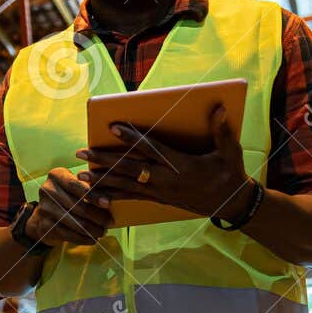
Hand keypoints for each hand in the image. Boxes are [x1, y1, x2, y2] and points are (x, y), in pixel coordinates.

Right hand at [27, 168, 113, 245]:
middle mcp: (47, 190)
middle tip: (110, 222)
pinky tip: (93, 239)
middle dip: (98, 216)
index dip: (93, 195)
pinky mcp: (45, 226)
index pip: (76, 185)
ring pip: (76, 223)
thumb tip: (112, 197)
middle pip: (78, 206)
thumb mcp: (74, 185)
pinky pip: (70, 235)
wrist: (44, 215)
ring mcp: (44, 209)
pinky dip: (84, 238)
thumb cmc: (67, 196)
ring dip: (93, 229)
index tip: (107, 203)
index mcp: (56, 175)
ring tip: (103, 231)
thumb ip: (89, 186)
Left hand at [77, 105, 253, 220]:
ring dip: (102, 180)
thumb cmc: (229, 173)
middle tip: (82, 152)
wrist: (231, 203)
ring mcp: (161, 192)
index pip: (152, 149)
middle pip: (130, 168)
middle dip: (105, 160)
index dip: (132, 138)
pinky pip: (131, 199)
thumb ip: (221, 131)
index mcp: (182, 165)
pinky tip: (94, 197)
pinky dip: (112, 197)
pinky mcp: (158, 200)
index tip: (114, 127)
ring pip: (126, 185)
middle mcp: (167, 180)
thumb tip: (218, 108)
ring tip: (80, 175)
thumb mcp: (230, 151)